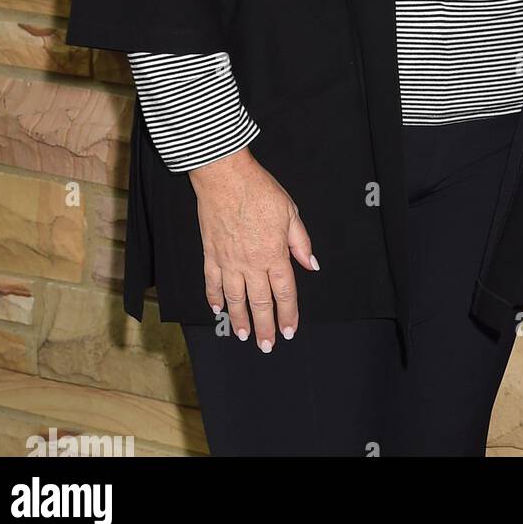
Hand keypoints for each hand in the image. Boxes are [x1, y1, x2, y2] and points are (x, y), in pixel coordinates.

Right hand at [188, 147, 317, 351]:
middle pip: (259, 302)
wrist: (226, 177)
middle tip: (267, 346)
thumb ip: (300, 242)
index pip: (284, 292)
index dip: (288, 314)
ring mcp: (228, 261)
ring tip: (244, 335)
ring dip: (239, 319)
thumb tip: (312, 265)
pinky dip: (214, 297)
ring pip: (235, 299)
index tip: (289, 331)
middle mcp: (251, 263)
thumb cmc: (260, 191)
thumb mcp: (290, 212)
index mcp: (274, 254)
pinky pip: (212, 282)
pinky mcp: (211, 254)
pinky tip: (218, 309)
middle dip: (265, 326)